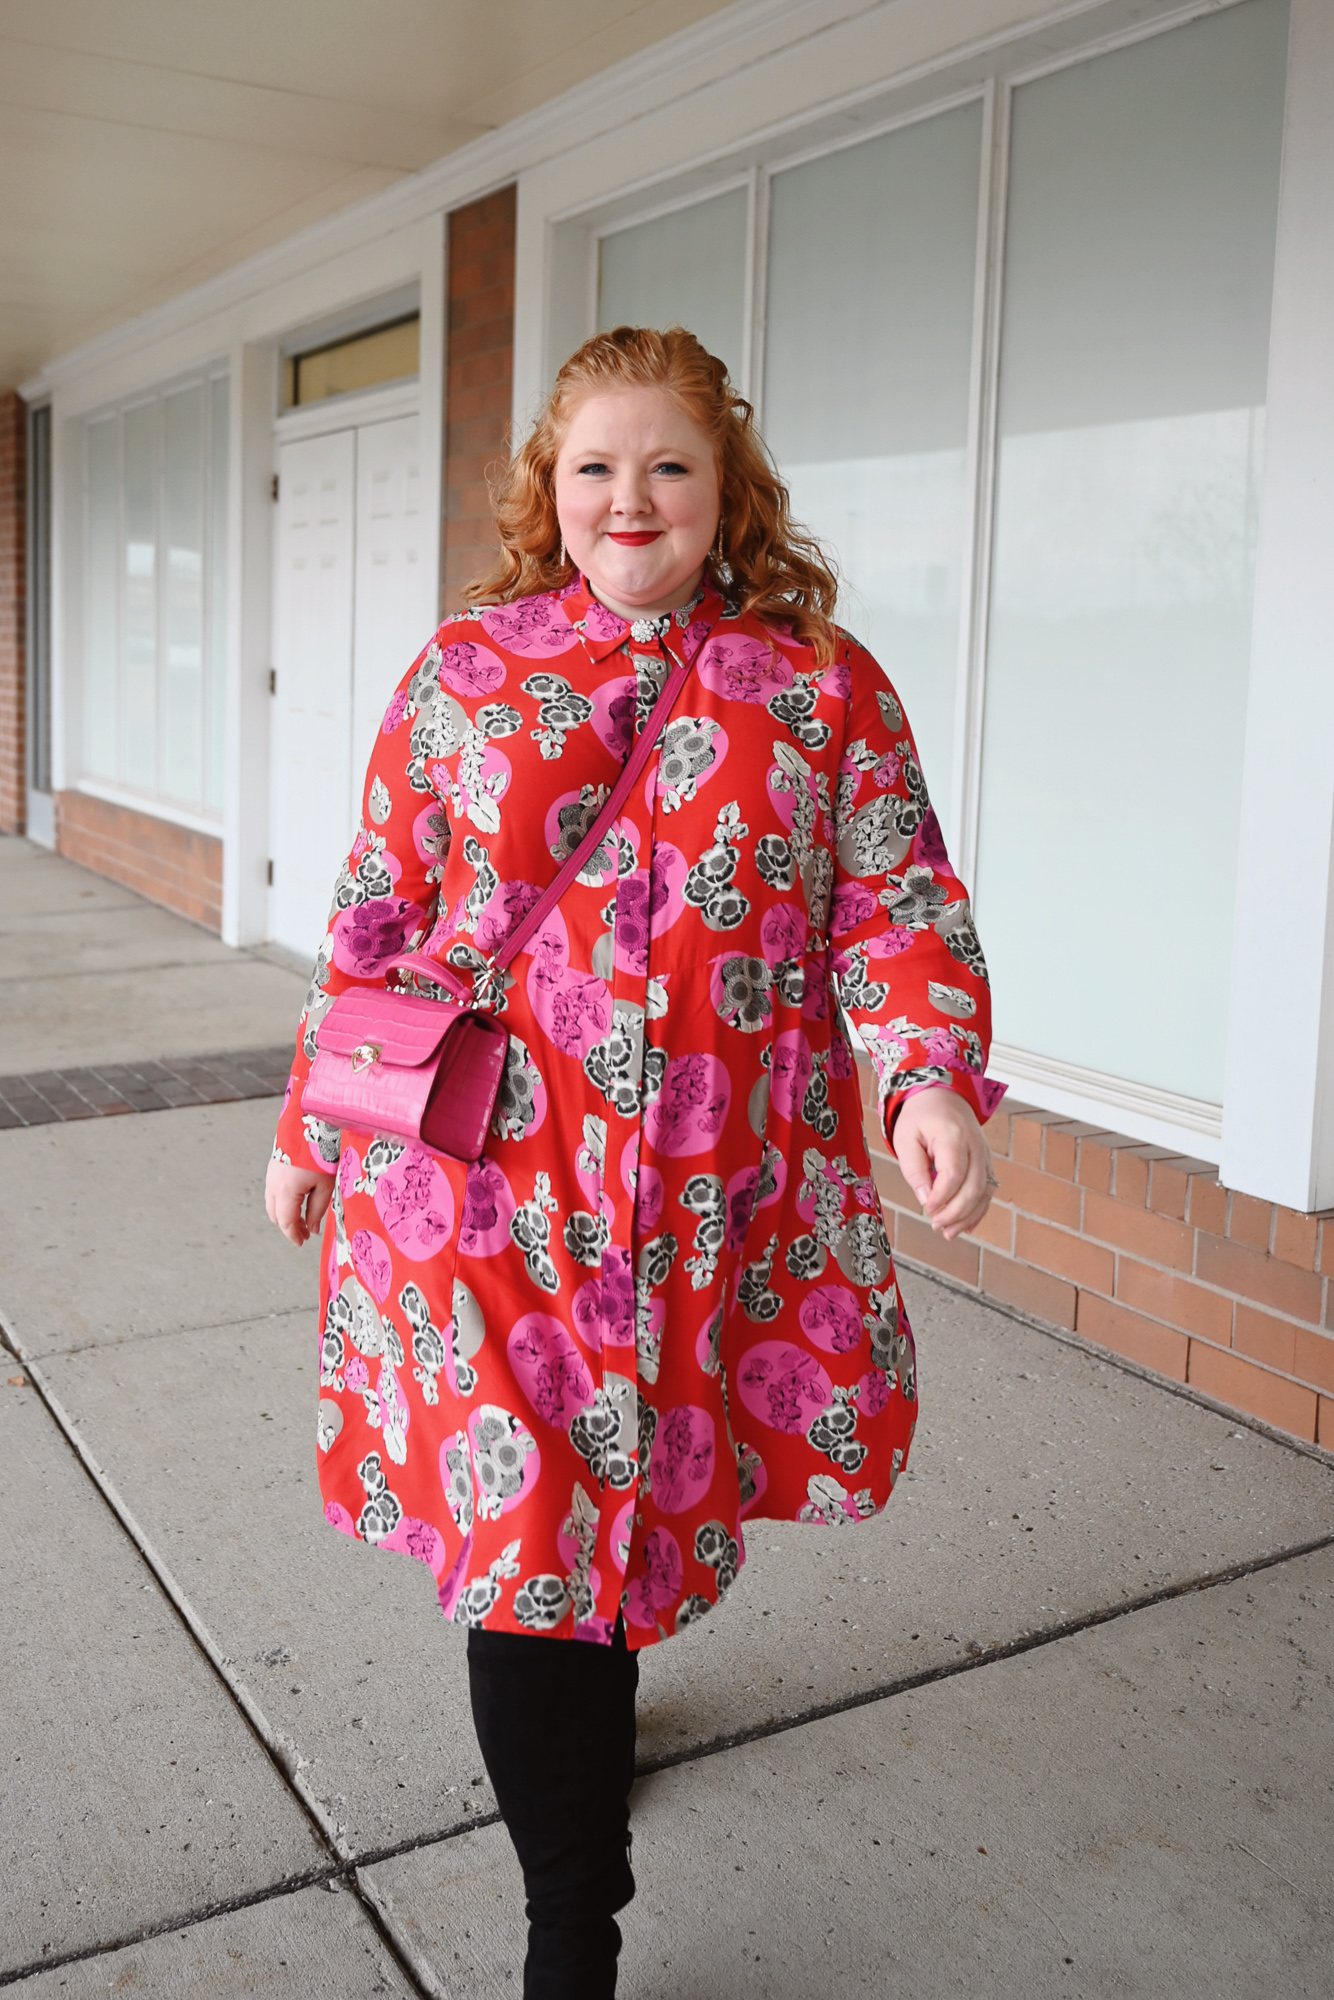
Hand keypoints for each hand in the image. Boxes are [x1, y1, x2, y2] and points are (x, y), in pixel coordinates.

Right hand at [265, 1158, 334, 1246]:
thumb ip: (317, 1209)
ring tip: (304, 1218)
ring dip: (285, 1214)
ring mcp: (271, 1175)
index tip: (302, 1243)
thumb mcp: (325, 1185)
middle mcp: (273, 1185)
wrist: (310, 1122)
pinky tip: (298, 1201)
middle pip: (276, 1215)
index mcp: (285, 1192)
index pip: (286, 1222)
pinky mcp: (273, 1166)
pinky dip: (282, 1202)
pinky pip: (273, 1191)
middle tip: (305, 1233)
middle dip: (289, 1227)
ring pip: (273, 1204)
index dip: (294, 1235)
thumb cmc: (321, 1152)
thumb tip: (312, 1228)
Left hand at [892, 1088, 993, 1239]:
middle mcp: (975, 1146)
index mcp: (954, 1135)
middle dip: (956, 1211)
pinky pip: (987, 1190)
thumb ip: (913, 1169)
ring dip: (968, 1216)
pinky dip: (978, 1210)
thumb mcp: (905, 1137)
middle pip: (974, 1186)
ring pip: (984, 1192)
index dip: (942, 1196)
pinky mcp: (986, 1163)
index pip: (954, 1173)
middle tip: (936, 1225)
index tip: (927, 1207)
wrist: (943, 1096)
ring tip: (948, 1232)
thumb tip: (924, 1197)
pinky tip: (965, 1225)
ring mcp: (984, 1155)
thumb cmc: (921, 1116)